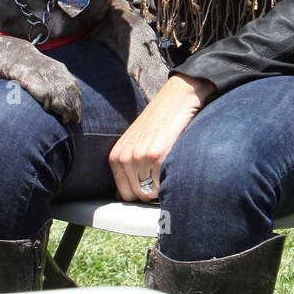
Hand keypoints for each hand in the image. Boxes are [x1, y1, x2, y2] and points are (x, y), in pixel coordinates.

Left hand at [108, 72, 214, 201]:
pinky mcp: (156, 155)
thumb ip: (131, 166)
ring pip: (151, 193)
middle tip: (163, 172)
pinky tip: (174, 159)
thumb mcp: (137, 143)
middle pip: (138, 196)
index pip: (125, 194)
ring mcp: (139, 157)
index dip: (142, 192)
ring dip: (162, 185)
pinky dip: (172, 178)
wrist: (177, 97)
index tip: (152, 183)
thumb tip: (135, 194)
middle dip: (152, 190)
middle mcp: (124, 158)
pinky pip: (163, 184)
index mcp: (116, 156)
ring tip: (168, 164)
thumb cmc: (160, 121)